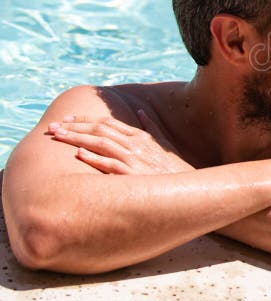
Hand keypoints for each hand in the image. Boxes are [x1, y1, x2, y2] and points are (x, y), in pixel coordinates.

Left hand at [49, 111, 192, 173]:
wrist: (186, 189)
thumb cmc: (174, 169)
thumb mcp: (164, 144)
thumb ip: (150, 127)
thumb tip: (140, 111)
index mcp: (140, 136)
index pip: (107, 123)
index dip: (85, 120)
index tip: (67, 119)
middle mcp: (135, 145)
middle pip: (99, 130)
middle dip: (74, 127)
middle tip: (53, 127)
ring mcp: (134, 159)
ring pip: (100, 143)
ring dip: (77, 138)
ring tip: (58, 136)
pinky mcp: (133, 175)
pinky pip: (110, 164)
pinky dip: (94, 158)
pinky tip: (79, 154)